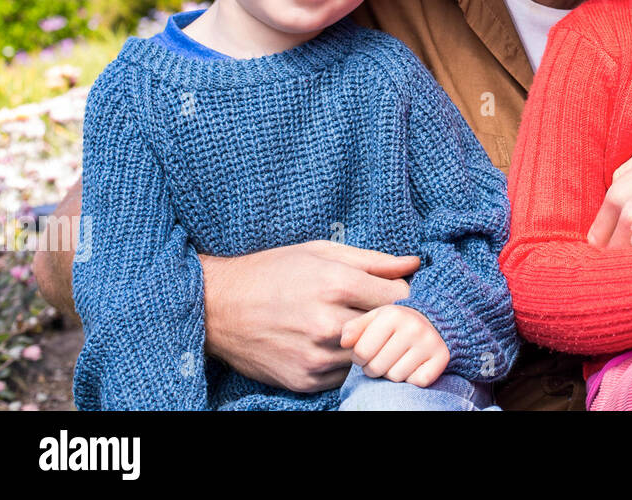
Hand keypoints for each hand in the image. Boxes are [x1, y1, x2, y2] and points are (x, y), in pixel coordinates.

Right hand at [201, 240, 418, 392]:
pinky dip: (347, 363)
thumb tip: (413, 263)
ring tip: (356, 329)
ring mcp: (317, 356)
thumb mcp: (321, 251)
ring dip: (371, 344)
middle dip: (393, 321)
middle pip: (390, 329)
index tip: (395, 293)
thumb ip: (373, 260)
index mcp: (337, 284)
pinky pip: (346, 376)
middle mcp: (329, 323)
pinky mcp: (306, 380)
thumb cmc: (273, 272)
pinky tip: (334, 346)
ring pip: (371, 355)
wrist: (218, 307)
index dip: (404, 294)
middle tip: (381, 314)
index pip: (401, 297)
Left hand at [340, 305, 450, 386]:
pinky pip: (417, 381)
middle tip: (382, 358)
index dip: (359, 357)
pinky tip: (413, 365)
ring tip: (397, 361)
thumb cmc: (396, 324)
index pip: (360, 353)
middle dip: (374, 368)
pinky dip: (412, 379)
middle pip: (377, 368)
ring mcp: (430, 342)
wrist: (434, 320)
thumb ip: (353, 328)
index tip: (367, 352)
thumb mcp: (374, 319)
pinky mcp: (442, 357)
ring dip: (392, 374)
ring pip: (396, 377)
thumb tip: (344, 342)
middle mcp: (413, 327)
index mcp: (392, 315)